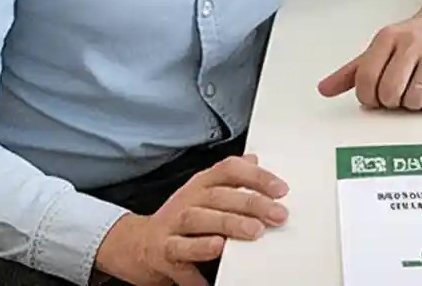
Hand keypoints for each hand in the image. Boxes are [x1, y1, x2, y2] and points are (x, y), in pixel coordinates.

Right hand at [93, 154, 289, 285]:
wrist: (139, 246)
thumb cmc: (183, 219)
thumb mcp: (205, 194)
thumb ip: (231, 178)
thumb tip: (256, 160)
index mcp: (200, 184)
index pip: (228, 170)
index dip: (255, 176)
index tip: (282, 189)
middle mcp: (186, 201)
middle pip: (217, 196)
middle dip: (249, 204)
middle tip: (277, 215)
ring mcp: (171, 226)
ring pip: (198, 221)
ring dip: (226, 225)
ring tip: (252, 232)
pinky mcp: (162, 253)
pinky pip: (181, 255)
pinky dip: (199, 259)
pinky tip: (216, 261)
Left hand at [317, 0, 421, 111]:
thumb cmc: (411, 40)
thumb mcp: (379, 49)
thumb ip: (352, 72)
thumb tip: (324, 90)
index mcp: (387, 38)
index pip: (366, 78)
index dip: (367, 97)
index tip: (374, 97)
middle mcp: (412, 43)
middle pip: (389, 91)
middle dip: (389, 102)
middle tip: (395, 95)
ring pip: (413, 100)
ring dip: (411, 105)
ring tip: (413, 92)